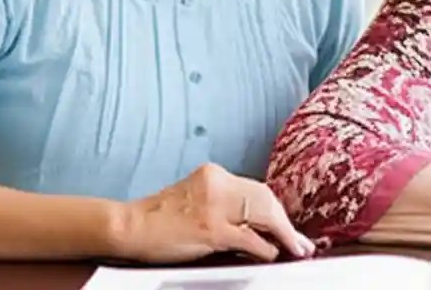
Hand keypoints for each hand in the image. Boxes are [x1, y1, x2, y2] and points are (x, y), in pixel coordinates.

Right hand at [118, 163, 316, 263]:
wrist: (128, 226)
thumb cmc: (159, 220)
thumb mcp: (195, 200)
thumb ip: (223, 205)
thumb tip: (257, 227)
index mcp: (213, 174)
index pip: (256, 190)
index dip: (277, 211)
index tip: (290, 227)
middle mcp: (216, 183)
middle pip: (264, 199)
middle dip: (286, 223)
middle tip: (302, 242)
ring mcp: (214, 204)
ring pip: (263, 215)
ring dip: (284, 235)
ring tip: (297, 249)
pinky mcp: (210, 227)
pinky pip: (249, 238)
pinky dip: (265, 248)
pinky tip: (272, 256)